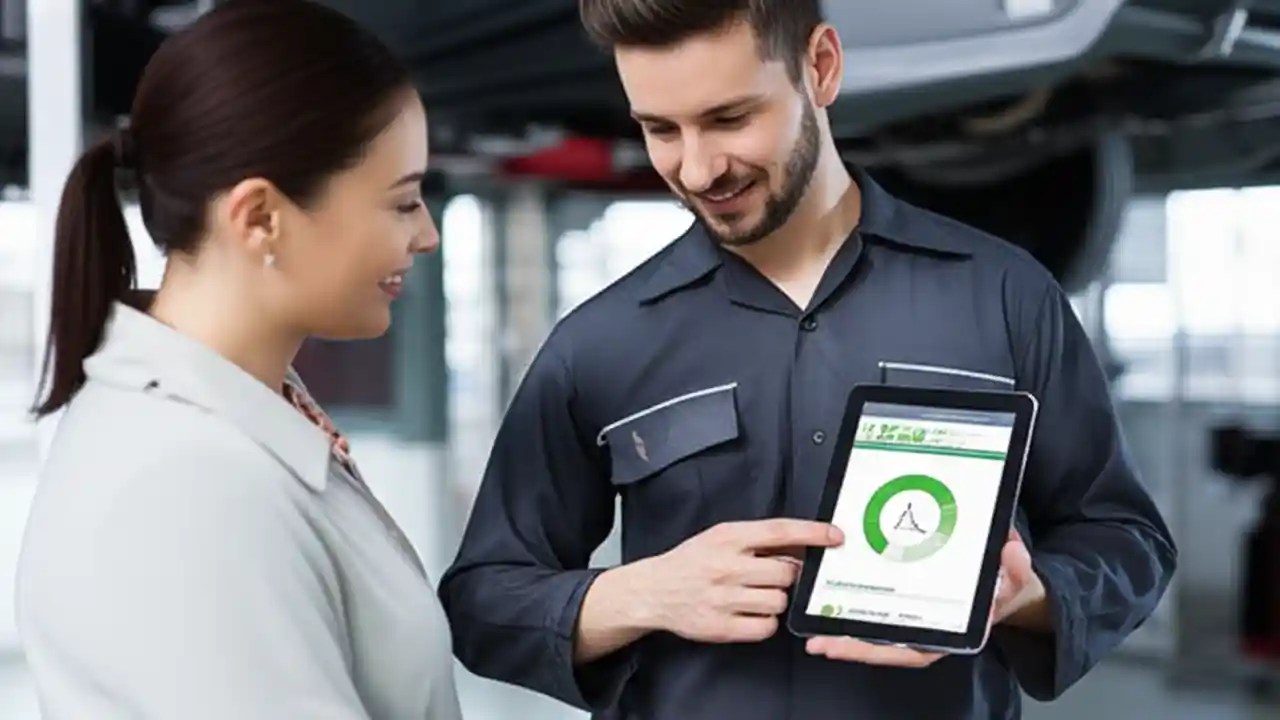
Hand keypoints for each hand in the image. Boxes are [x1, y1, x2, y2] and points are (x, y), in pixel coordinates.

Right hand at [639, 519, 843, 643]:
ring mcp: (723, 599)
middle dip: (787, 575)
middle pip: (785, 572)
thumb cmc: (692, 561)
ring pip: (779, 601)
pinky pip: (766, 628)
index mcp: (727, 537)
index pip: (779, 531)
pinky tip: (750, 613)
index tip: (836, 537)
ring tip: (756, 595)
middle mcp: (726, 566)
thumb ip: (757, 540)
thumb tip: (803, 546)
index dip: (812, 533)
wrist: (653, 591)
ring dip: (776, 599)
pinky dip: (765, 623)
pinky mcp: (720, 627)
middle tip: (773, 576)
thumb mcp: (720, 538)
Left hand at [805, 528, 1047, 665]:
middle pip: (886, 644)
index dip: (879, 652)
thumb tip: (1009, 550)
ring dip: (846, 632)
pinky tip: (830, 603)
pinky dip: (855, 610)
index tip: (849, 647)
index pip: (912, 651)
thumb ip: (1016, 567)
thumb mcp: (1017, 577)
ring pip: (876, 631)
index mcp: (951, 632)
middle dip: (852, 646)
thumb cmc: (1006, 583)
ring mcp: (914, 617)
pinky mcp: (905, 602)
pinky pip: (878, 611)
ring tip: (814, 631)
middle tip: (819, 643)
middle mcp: (928, 629)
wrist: (1006, 578)